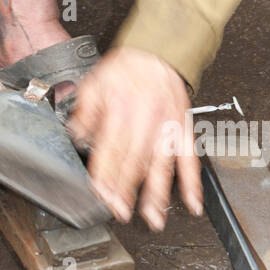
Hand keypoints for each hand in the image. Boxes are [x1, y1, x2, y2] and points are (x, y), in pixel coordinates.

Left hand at [67, 46, 202, 229]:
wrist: (158, 51)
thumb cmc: (126, 69)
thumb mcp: (94, 83)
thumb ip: (85, 112)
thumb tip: (76, 136)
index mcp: (122, 109)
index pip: (111, 148)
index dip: (105, 173)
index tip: (101, 194)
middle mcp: (146, 119)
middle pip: (135, 160)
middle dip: (127, 189)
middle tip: (120, 212)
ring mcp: (168, 126)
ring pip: (162, 164)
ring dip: (158, 194)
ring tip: (154, 218)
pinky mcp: (185, 129)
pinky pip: (191, 159)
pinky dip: (193, 182)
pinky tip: (192, 202)